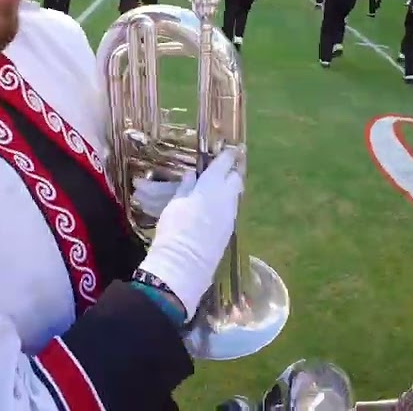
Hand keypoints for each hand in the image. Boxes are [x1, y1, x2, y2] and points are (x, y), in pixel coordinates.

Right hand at [137, 146, 244, 320]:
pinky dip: (226, 203)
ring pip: (235, 194)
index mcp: (212, 185)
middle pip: (237, 178)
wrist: (184, 263)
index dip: (229, 154)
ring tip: (219, 186)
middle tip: (227, 167)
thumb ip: (186, 187)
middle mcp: (226, 197)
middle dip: (233, 171)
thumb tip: (192, 175)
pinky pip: (231, 209)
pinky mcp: (230, 229)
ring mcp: (231, 214)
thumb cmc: (175, 228)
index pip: (224, 164)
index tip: (232, 148)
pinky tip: (215, 206)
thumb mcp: (175, 203)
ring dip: (230, 188)